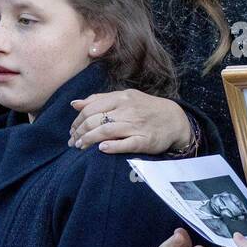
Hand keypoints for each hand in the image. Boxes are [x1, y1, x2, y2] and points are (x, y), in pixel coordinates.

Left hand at [69, 90, 191, 154]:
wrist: (174, 119)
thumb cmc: (145, 109)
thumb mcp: (124, 98)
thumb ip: (99, 100)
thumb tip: (74, 104)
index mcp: (121, 98)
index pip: (91, 108)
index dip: (77, 121)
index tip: (72, 131)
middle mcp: (128, 110)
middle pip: (95, 120)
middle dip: (79, 132)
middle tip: (72, 142)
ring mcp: (137, 125)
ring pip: (106, 131)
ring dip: (89, 140)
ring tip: (80, 147)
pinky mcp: (145, 141)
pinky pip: (126, 143)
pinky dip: (112, 146)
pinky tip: (101, 149)